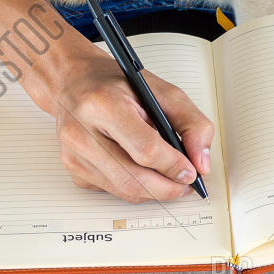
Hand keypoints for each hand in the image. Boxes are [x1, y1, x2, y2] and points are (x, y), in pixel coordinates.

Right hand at [34, 39, 213, 203]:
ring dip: (154, 191)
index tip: (191, 171)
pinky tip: (141, 170)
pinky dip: (134, 186)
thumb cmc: (114, 84)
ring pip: (124, 191)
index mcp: (103, 104)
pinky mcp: (72, 169)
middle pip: (133, 179)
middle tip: (186, 184)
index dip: (174, 166)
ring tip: (169, 178)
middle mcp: (81, 132)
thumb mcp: (160, 90)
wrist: (73, 82)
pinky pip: (112, 190)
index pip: (145, 149)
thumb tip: (201, 163)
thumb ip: (191, 123)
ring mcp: (73, 154)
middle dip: (168, 187)